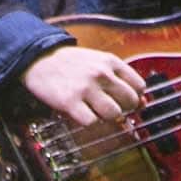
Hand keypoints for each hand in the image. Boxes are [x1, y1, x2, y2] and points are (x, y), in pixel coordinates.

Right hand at [21, 43, 146, 129]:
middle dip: (122, 109)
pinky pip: (91, 122)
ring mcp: (86, 88)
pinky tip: (81, 112)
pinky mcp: (70, 102)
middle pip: (130, 102)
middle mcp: (101, 73)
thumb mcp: (97, 61)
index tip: (124, 100)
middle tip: (109, 106)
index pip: (139, 86)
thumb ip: (119, 78)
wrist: (37, 58)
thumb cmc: (69, 62)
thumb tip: (143, 103)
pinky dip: (88, 122)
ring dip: (105, 116)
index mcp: (110, 61)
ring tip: (94, 110)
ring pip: (113, 114)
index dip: (133, 96)